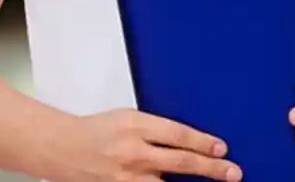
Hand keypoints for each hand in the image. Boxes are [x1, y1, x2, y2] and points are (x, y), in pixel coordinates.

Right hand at [48, 108, 242, 181]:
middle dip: (211, 168)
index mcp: (134, 125)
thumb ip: (155, 131)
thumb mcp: (126, 118)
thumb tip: (190, 144)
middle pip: (180, 161)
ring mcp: (126, 177)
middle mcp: (132, 151)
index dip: (203, 142)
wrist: (61, 148)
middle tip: (232, 173)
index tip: (221, 148)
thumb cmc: (96, 131)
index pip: (177, 134)